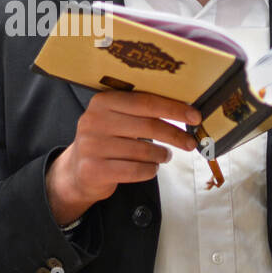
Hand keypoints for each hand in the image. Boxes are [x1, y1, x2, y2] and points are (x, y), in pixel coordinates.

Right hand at [45, 91, 199, 226]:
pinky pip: (136, 171)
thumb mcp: (116, 119)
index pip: (145, 102)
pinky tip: (150, 168)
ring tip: (165, 155)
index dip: (173, 109)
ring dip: (162, 155)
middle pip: (148, 126)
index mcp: (102, 101)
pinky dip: (150, 170)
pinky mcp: (94, 170)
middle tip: (190, 143)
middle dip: (175, 134)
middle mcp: (94, 121)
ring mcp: (92, 146)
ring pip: (144, 151)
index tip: (194, 116)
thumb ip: (141, 112)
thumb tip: (184, 112)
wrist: (77, 171)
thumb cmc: (106, 141)